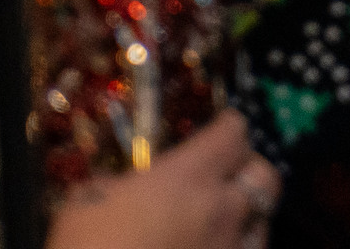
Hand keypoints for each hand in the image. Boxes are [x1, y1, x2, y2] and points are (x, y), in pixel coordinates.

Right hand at [45, 112, 280, 248]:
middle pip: (265, 174)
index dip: (226, 128)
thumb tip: (121, 185)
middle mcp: (222, 210)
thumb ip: (115, 184)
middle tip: (223, 177)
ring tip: (221, 222)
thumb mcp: (85, 202)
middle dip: (248, 170)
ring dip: (248, 215)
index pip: (233, 132)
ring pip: (264, 221)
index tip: (216, 131)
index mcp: (189, 177)